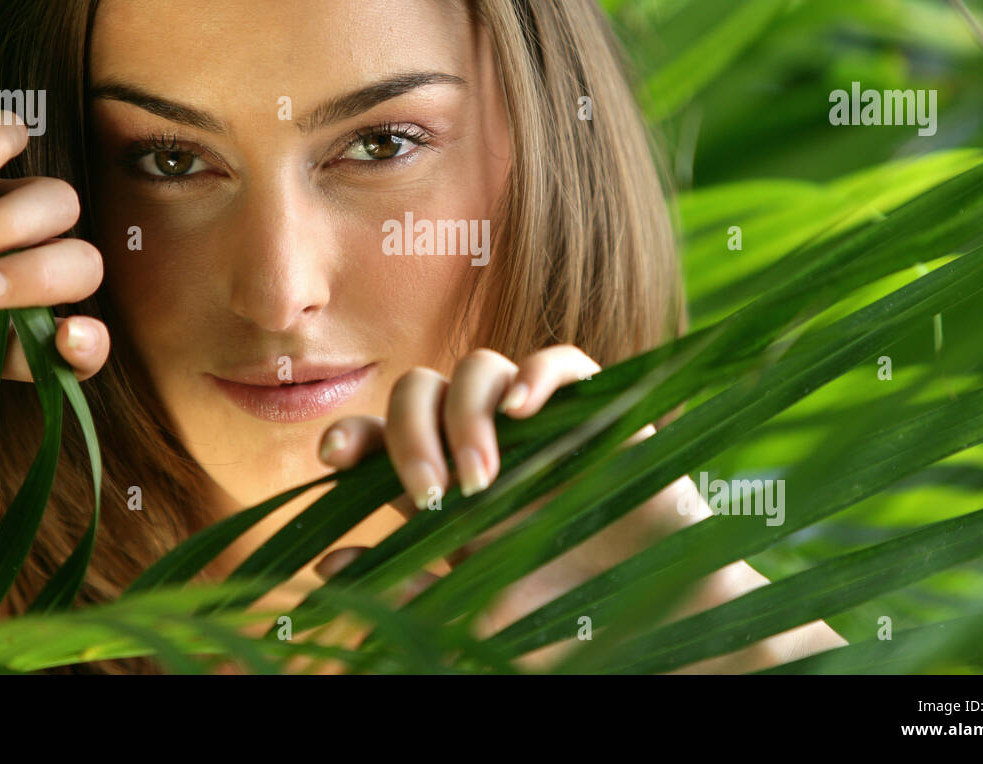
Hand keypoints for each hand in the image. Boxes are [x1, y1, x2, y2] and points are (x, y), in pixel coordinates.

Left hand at [314, 343, 846, 670]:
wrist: (657, 622)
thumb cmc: (562, 619)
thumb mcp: (473, 610)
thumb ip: (407, 585)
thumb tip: (326, 564)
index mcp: (447, 484)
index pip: (384, 438)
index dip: (353, 435)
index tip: (332, 458)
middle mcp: (484, 444)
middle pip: (420, 390)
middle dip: (410, 433)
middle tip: (433, 496)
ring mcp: (539, 426)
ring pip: (479, 367)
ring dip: (467, 413)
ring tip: (483, 479)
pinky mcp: (596, 412)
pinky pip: (561, 360)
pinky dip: (537, 372)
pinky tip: (524, 410)